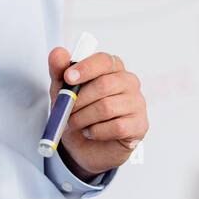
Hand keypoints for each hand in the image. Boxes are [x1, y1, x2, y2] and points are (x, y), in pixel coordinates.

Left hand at [48, 47, 148, 176]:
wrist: (84, 145)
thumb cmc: (78, 112)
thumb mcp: (62, 91)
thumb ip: (59, 70)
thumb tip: (58, 52)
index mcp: (112, 68)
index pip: (104, 60)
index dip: (85, 68)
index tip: (68, 78)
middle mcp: (129, 82)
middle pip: (104, 85)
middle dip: (79, 100)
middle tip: (66, 111)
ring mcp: (137, 103)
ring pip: (107, 107)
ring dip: (84, 118)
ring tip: (75, 124)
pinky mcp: (140, 125)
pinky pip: (117, 127)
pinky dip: (97, 132)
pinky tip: (91, 132)